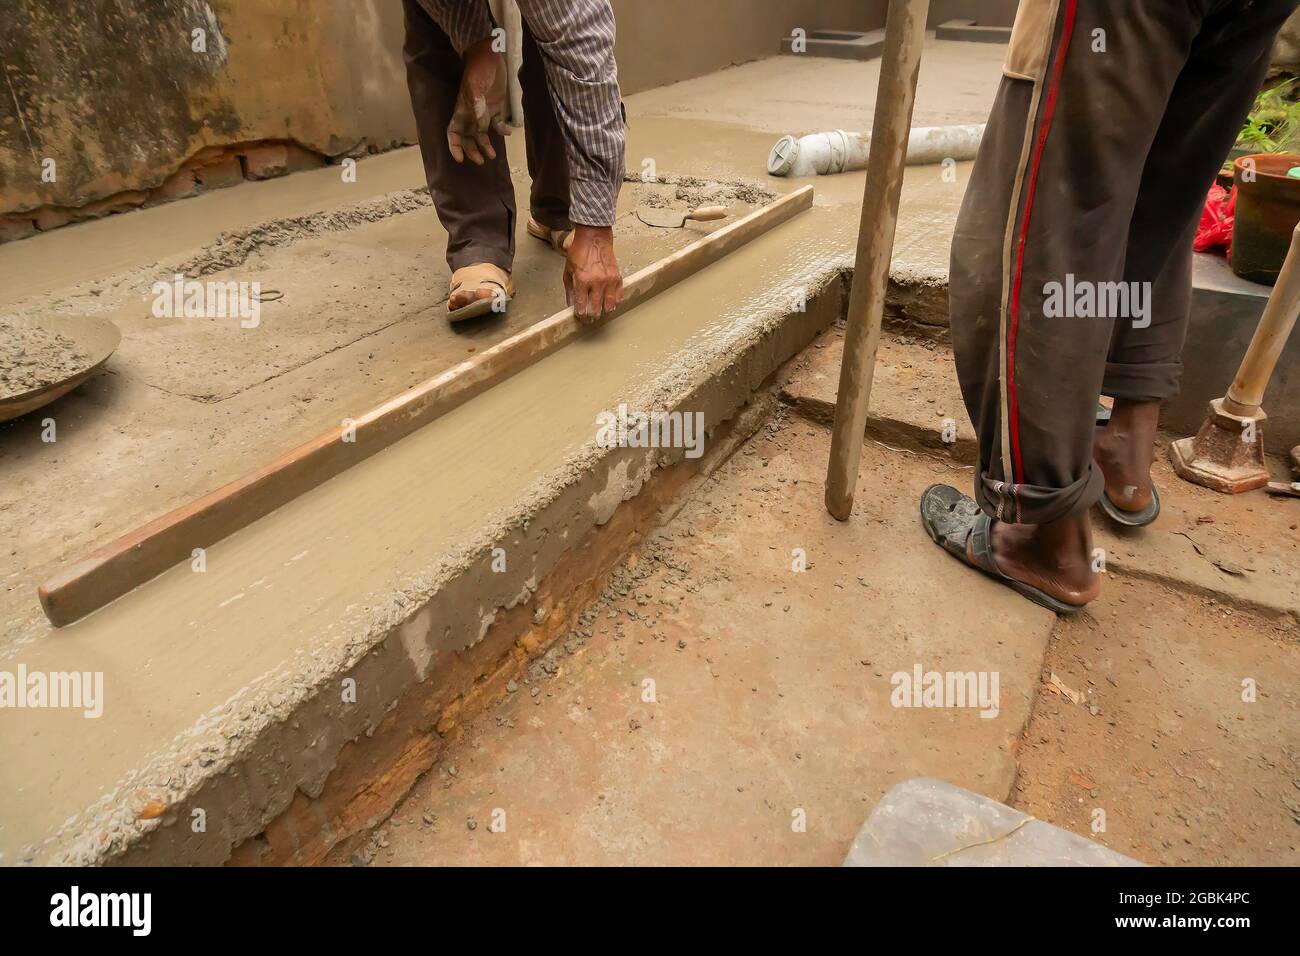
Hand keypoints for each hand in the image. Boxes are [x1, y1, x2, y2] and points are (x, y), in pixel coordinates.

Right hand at [447, 38, 509, 164]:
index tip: (460, 158)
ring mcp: (483, 111)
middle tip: (481, 161)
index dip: (454, 146)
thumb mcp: (474, 86)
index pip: (453, 132)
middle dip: (472, 150)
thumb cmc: (478, 69)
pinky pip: (497, 123)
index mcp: (461, 111)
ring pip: (481, 134)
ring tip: (492, 156)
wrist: (490, 56)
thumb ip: (475, 106)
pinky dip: (501, 130)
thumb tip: (478, 126)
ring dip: (485, 146)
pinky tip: (508, 133)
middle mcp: (470, 114)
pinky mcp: (495, 107)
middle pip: (467, 138)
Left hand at [564, 225, 623, 320]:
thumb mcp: (568, 270)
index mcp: (582, 280)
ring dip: (605, 310)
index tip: (580, 315)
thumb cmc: (580, 252)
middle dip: (592, 314)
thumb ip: (570, 288)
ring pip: (609, 305)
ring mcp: (609, 280)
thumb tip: (571, 303)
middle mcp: (596, 282)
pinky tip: (611, 303)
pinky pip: (619, 295)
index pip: (582, 305)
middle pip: (596, 308)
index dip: (581, 313)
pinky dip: (615, 301)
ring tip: (601, 311)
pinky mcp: (617, 277)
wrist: (594, 238)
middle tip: (590, 316)